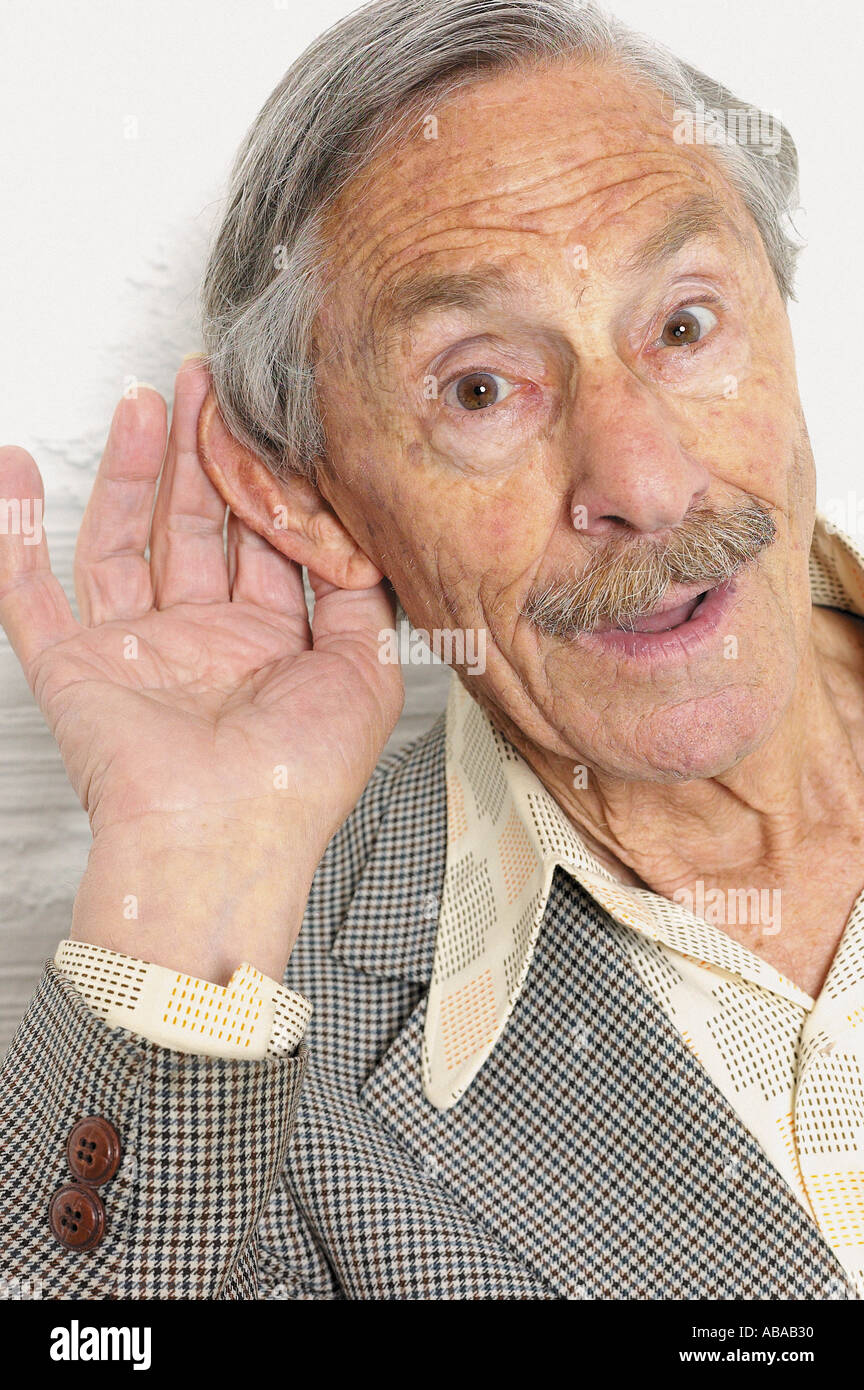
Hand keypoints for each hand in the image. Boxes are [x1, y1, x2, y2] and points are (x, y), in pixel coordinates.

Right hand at [0, 361, 403, 980]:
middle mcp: (199, 642)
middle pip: (194, 527)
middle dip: (199, 454)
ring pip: (124, 540)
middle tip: (205, 385)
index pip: (261, 542)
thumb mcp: (365, 679)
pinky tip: (12, 471)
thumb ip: (363, 603)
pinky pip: (29, 592)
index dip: (263, 481)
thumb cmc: (295, 781)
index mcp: (266, 645)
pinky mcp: (72, 667)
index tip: (267, 421)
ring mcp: (133, 652)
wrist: (221, 844)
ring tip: (144, 403)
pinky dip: (13, 533)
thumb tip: (364, 542)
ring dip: (130, 472)